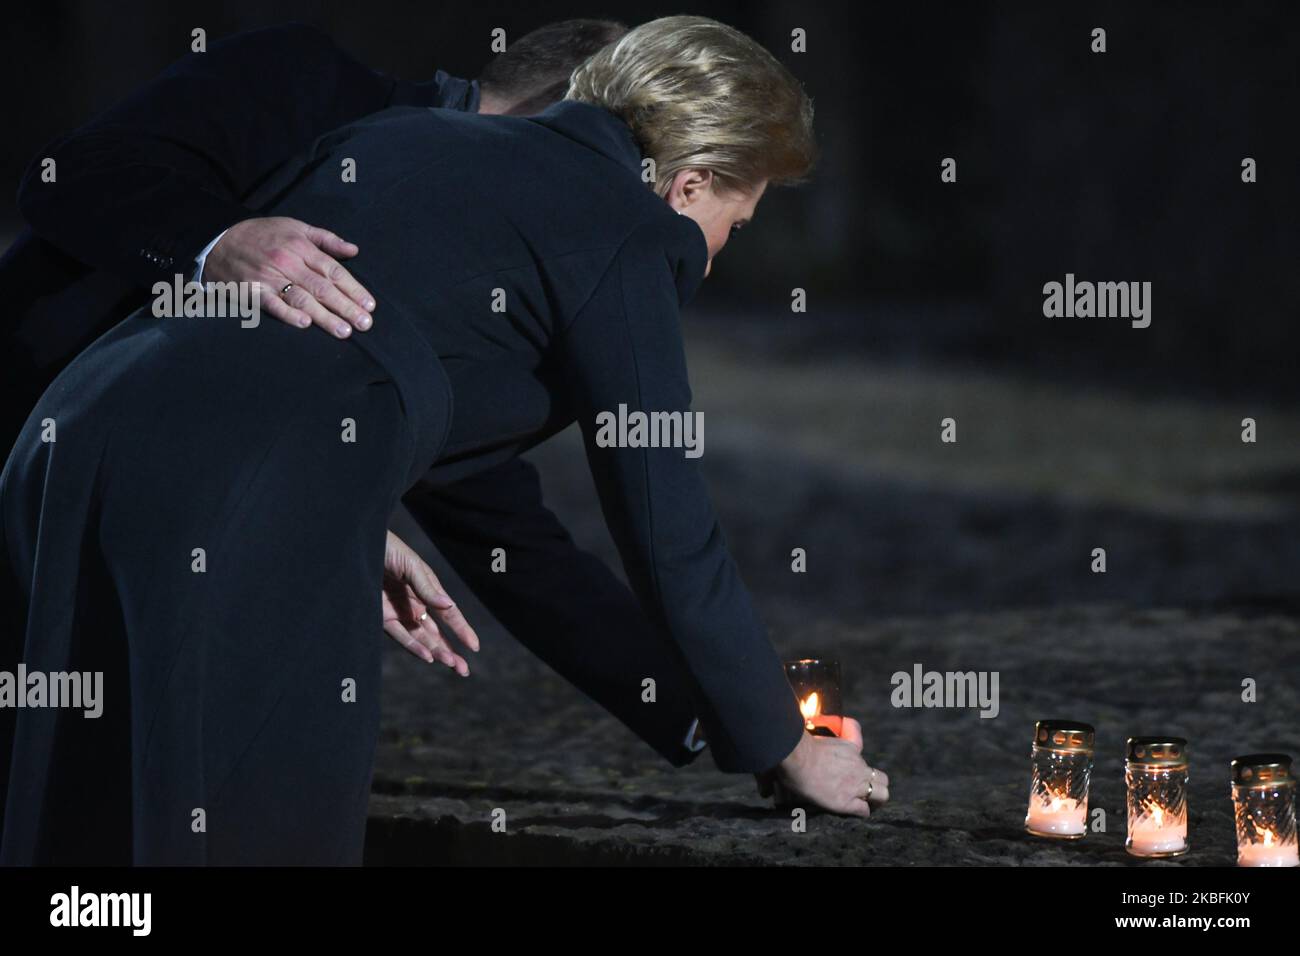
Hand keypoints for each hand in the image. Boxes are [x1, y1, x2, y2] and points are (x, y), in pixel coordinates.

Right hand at [204, 216, 375, 336]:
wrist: (219, 240)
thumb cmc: (263, 234)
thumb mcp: (296, 227)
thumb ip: (327, 240)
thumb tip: (354, 251)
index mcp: (301, 247)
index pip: (333, 271)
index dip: (353, 289)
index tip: (369, 305)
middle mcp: (288, 262)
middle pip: (322, 288)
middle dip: (346, 307)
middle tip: (364, 324)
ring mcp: (270, 278)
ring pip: (302, 298)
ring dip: (324, 316)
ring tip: (344, 331)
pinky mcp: (253, 291)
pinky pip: (272, 304)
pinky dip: (288, 313)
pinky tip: (305, 323)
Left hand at [382, 530, 479, 673]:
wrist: (357, 546)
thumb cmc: (387, 548)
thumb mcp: (411, 565)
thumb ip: (428, 588)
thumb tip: (450, 605)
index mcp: (427, 589)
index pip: (448, 614)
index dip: (462, 629)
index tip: (475, 646)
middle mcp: (415, 604)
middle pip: (436, 633)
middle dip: (450, 651)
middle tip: (463, 669)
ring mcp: (399, 612)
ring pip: (421, 638)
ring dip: (436, 652)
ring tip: (451, 664)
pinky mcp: (381, 617)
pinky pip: (400, 635)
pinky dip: (414, 647)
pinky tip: (428, 656)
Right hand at [755, 717, 889, 817]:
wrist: (796, 757)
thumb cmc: (795, 748)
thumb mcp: (802, 744)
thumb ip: (794, 760)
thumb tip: (765, 788)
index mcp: (849, 747)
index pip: (863, 755)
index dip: (859, 766)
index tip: (850, 771)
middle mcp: (857, 764)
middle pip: (882, 778)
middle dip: (876, 787)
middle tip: (865, 794)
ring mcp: (855, 783)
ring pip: (882, 795)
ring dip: (875, 801)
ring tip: (864, 806)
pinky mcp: (848, 800)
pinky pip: (864, 811)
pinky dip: (860, 813)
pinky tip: (851, 813)